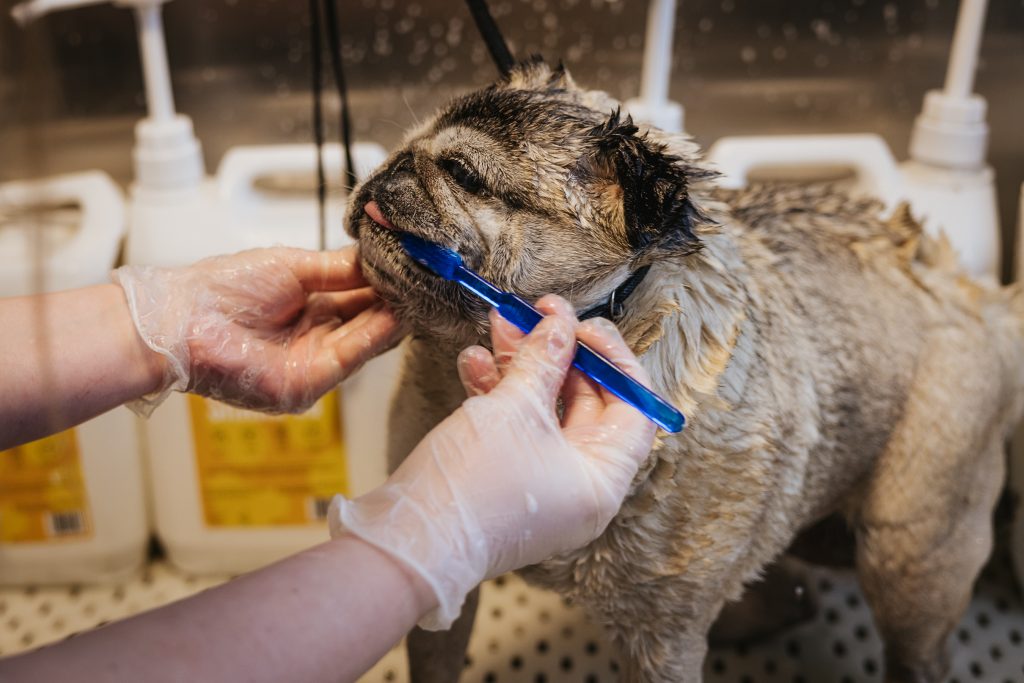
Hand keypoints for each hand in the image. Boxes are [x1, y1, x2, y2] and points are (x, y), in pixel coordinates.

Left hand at [113, 246, 402, 414]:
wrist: (180, 319)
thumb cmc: (223, 288)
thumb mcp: (293, 266)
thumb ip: (341, 268)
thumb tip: (384, 258)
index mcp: (311, 309)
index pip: (363, 299)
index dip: (389, 284)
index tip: (416, 263)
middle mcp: (317, 338)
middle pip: (373, 321)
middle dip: (400, 298)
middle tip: (429, 274)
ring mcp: (314, 364)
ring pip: (370, 340)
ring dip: (397, 313)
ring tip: (421, 285)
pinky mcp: (307, 385)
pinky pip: (353, 357)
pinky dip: (379, 333)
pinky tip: (398, 308)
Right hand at [329, 295, 656, 629]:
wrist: (407, 543)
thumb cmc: (473, 484)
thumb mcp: (514, 408)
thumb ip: (544, 360)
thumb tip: (561, 325)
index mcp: (604, 480)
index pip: (633, 408)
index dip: (612, 360)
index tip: (583, 325)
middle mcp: (581, 488)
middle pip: (586, 405)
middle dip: (557, 354)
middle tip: (534, 314)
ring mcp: (542, 488)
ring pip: (544, 413)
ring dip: (522, 367)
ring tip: (497, 326)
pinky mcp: (506, 485)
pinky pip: (515, 431)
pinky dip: (499, 395)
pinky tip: (474, 363)